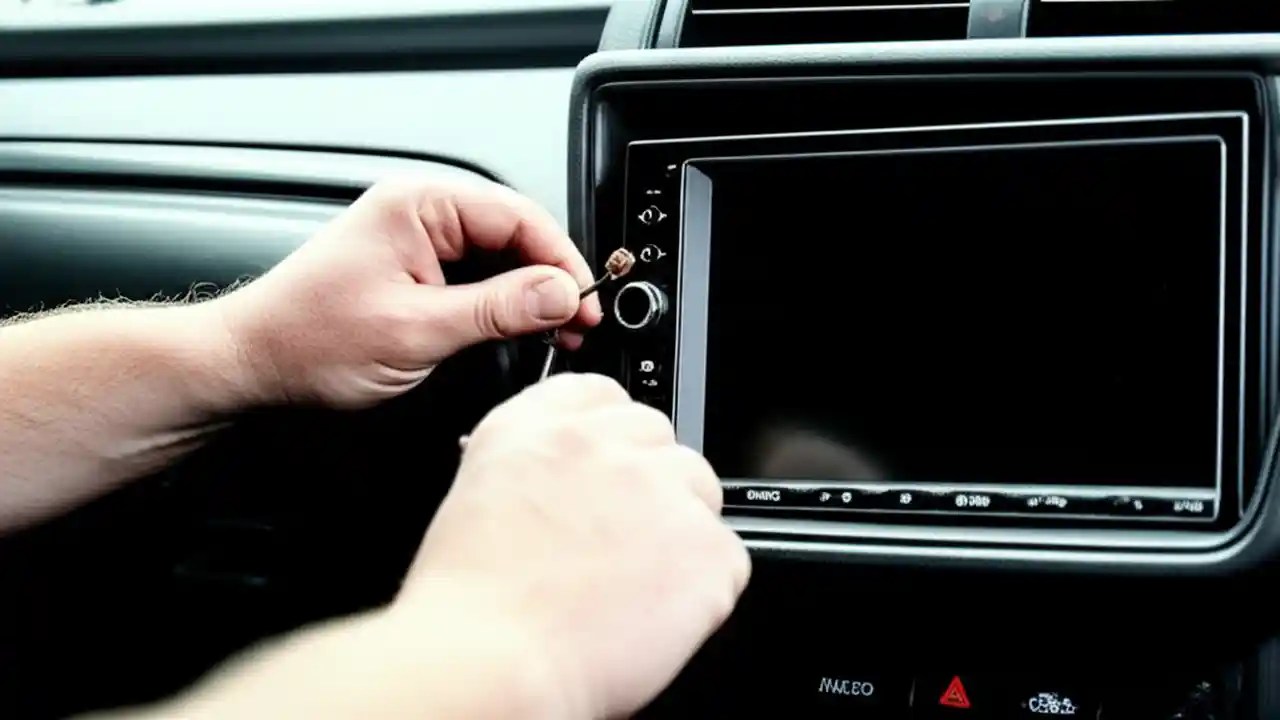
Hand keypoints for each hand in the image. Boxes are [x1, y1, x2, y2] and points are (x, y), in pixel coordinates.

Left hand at [217, 176, 602, 408]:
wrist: (252, 364)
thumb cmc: (309, 340)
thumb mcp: (416, 330)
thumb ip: (497, 310)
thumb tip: (560, 294)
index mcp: (418, 204)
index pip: (518, 217)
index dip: (562, 260)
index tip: (587, 303)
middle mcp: (419, 212)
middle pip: (515, 234)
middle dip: (552, 280)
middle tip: (580, 325)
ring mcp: (417, 239)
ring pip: (500, 258)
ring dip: (531, 295)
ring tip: (559, 333)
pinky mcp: (415, 269)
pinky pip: (477, 276)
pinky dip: (505, 304)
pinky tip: (523, 330)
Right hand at [393, 373, 751, 718]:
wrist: (491, 664)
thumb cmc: (470, 606)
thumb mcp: (480, 498)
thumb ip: (535, 470)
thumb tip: (568, 482)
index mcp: (538, 426)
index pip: (602, 395)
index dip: (612, 436)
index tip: (612, 466)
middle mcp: (602, 444)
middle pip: (660, 439)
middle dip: (650, 484)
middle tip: (621, 543)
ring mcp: (660, 490)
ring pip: (701, 493)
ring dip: (680, 532)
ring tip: (634, 586)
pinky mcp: (706, 547)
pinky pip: (727, 560)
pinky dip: (703, 592)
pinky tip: (652, 616)